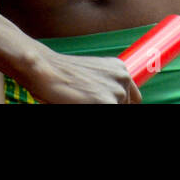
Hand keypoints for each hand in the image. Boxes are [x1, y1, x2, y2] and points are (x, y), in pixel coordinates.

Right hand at [19, 48, 141, 103]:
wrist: (47, 70)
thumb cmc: (65, 74)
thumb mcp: (94, 74)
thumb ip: (108, 85)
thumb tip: (115, 99)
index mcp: (121, 68)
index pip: (132, 99)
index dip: (117, 103)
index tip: (100, 100)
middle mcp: (123, 78)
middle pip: (124, 106)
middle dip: (109, 105)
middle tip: (87, 100)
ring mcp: (117, 91)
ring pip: (116, 108)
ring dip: (100, 107)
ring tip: (82, 101)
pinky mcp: (108, 103)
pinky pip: (110, 111)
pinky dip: (91, 108)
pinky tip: (80, 102)